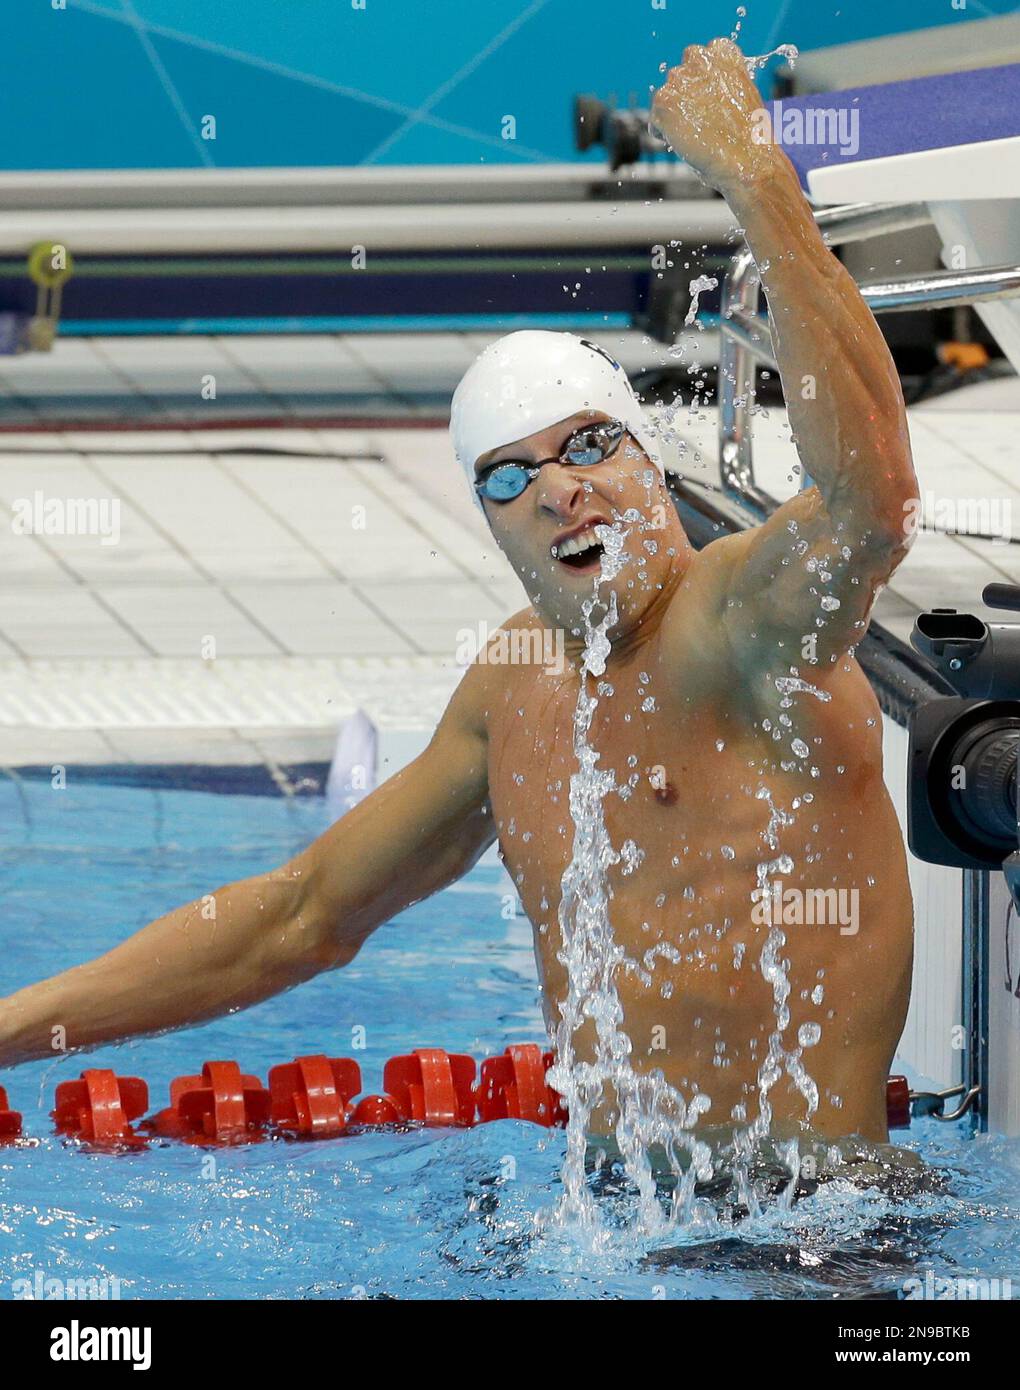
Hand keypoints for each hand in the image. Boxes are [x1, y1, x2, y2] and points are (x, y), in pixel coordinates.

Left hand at [651, 38, 780, 194]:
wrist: (746, 158)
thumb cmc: (749, 135)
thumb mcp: (743, 95)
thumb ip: (721, 84)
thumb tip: (702, 95)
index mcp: (723, 53)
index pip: (703, 54)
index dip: (702, 80)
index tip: (707, 98)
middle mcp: (699, 59)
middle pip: (679, 76)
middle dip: (684, 96)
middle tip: (698, 122)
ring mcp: (679, 80)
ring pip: (665, 97)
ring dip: (674, 115)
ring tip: (694, 134)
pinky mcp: (664, 102)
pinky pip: (655, 120)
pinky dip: (664, 134)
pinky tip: (683, 144)